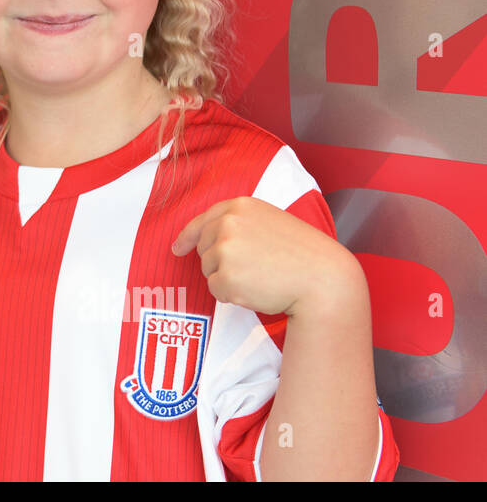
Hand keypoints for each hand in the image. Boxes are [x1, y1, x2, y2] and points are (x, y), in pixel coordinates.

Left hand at [170, 196, 357, 316]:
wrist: (323, 279)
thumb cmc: (302, 254)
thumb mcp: (270, 222)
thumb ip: (240, 223)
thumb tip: (210, 237)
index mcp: (239, 206)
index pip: (201, 221)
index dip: (187, 237)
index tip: (177, 248)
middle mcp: (227, 224)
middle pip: (203, 249)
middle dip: (220, 262)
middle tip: (254, 268)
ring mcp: (225, 250)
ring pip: (209, 271)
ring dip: (228, 278)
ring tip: (261, 276)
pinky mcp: (226, 277)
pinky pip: (216, 290)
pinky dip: (232, 295)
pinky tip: (258, 289)